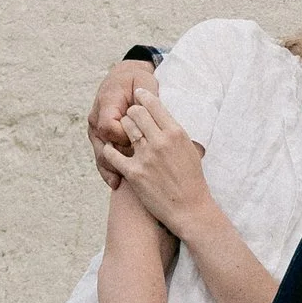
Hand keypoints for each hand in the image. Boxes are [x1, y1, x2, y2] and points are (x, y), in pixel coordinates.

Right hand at [87, 57, 156, 186]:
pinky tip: (115, 182)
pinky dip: (108, 169)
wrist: (124, 77)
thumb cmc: (137, 80)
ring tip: (120, 182)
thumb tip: (153, 111)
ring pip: (100, 154)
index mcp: (106, 102)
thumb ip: (148, 97)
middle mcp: (96, 118)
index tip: (139, 140)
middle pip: (102, 145)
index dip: (123, 136)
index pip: (109, 127)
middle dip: (118, 158)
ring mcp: (96, 130)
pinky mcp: (100, 138)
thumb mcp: (145, 82)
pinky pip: (102, 156)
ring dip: (110, 169)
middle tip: (135, 170)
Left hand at [98, 84, 210, 237]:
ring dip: (121, 128)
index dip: (143, 96)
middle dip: (131, 112)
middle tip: (130, 116)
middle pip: (136, 113)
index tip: (138, 94)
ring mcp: (146, 157)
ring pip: (124, 128)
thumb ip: (174, 132)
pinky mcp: (133, 173)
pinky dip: (109, 149)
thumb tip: (162, 116)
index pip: (154, 104)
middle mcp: (160, 141)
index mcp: (176, 133)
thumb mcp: (189, 148)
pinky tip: (111, 149)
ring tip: (122, 132)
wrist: (189, 208)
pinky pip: (113, 154)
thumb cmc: (191, 179)